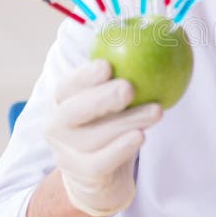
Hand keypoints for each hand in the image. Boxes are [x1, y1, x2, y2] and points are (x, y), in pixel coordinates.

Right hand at [45, 59, 162, 216]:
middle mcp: (57, 126)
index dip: (84, 76)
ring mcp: (66, 153)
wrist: (101, 177)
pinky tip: (141, 136)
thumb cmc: (108, 127)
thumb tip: (158, 38)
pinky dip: (121, 149)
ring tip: (156, 111)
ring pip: (94, 137)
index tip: (107, 65)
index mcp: (62, 101)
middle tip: (129, 88)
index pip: (68, 86)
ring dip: (127, 122)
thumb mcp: (110, 103)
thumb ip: (122, 77)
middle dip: (102, 98)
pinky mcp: (83, 175)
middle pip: (73, 111)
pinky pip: (102, 162)